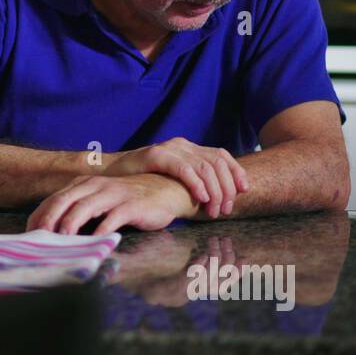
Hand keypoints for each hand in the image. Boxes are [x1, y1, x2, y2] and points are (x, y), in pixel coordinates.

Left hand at [26, 173, 197, 235]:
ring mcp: (113, 194)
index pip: (54, 200)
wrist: (163, 190)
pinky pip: (113, 217)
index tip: (28, 235)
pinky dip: (102, 229)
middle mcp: (95, 186)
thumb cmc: (126, 201)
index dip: (39, 217)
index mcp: (83, 185)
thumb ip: (77, 212)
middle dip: (49, 220)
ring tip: (62, 240)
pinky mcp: (131, 205)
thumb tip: (52, 232)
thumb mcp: (98, 202)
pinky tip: (95, 242)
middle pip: (65, 201)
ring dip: (71, 224)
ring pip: (85, 207)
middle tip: (39, 238)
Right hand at [104, 137, 248, 218]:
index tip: (245, 190)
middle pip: (217, 163)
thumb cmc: (142, 180)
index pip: (221, 155)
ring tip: (214, 210)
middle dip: (227, 187)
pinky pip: (184, 169)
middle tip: (226, 209)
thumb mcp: (172, 178)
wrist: (110, 172)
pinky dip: (197, 184)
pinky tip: (202, 198)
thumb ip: (192, 181)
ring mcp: (169, 148)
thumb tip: (218, 196)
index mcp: (189, 148)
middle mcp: (182, 145)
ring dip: (214, 191)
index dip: (236, 171)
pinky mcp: (156, 156)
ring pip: (204, 167)